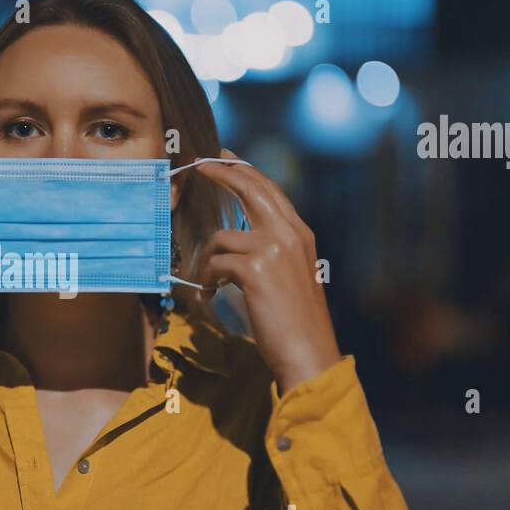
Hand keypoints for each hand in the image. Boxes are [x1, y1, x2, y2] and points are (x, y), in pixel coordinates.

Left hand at [194, 149, 340, 395]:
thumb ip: (274, 252)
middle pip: (252, 189)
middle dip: (224, 173)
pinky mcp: (255, 268)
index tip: (226, 158)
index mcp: (301, 234)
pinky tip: (212, 294)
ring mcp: (273, 249)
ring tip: (212, 283)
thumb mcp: (292, 276)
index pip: (270, 191)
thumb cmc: (296, 321)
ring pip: (222, 237)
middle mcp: (289, 234)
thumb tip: (241, 242)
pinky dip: (208, 279)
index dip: (246, 172)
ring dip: (209, 260)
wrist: (308, 351)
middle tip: (201, 164)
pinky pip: (216, 263)